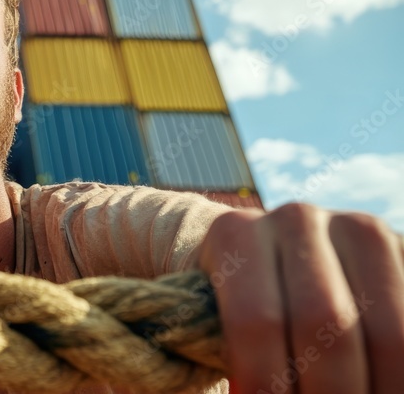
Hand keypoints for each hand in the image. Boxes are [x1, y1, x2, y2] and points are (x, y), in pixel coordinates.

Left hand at [197, 202, 403, 392]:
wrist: (264, 249)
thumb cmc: (227, 303)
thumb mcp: (211, 320)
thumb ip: (230, 352)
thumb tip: (246, 391)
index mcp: (236, 233)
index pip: (256, 322)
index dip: (265, 383)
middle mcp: (296, 220)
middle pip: (328, 326)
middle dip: (329, 392)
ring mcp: (355, 228)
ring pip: (389, 331)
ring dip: (380, 387)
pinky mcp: (399, 247)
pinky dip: (401, 371)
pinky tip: (388, 390)